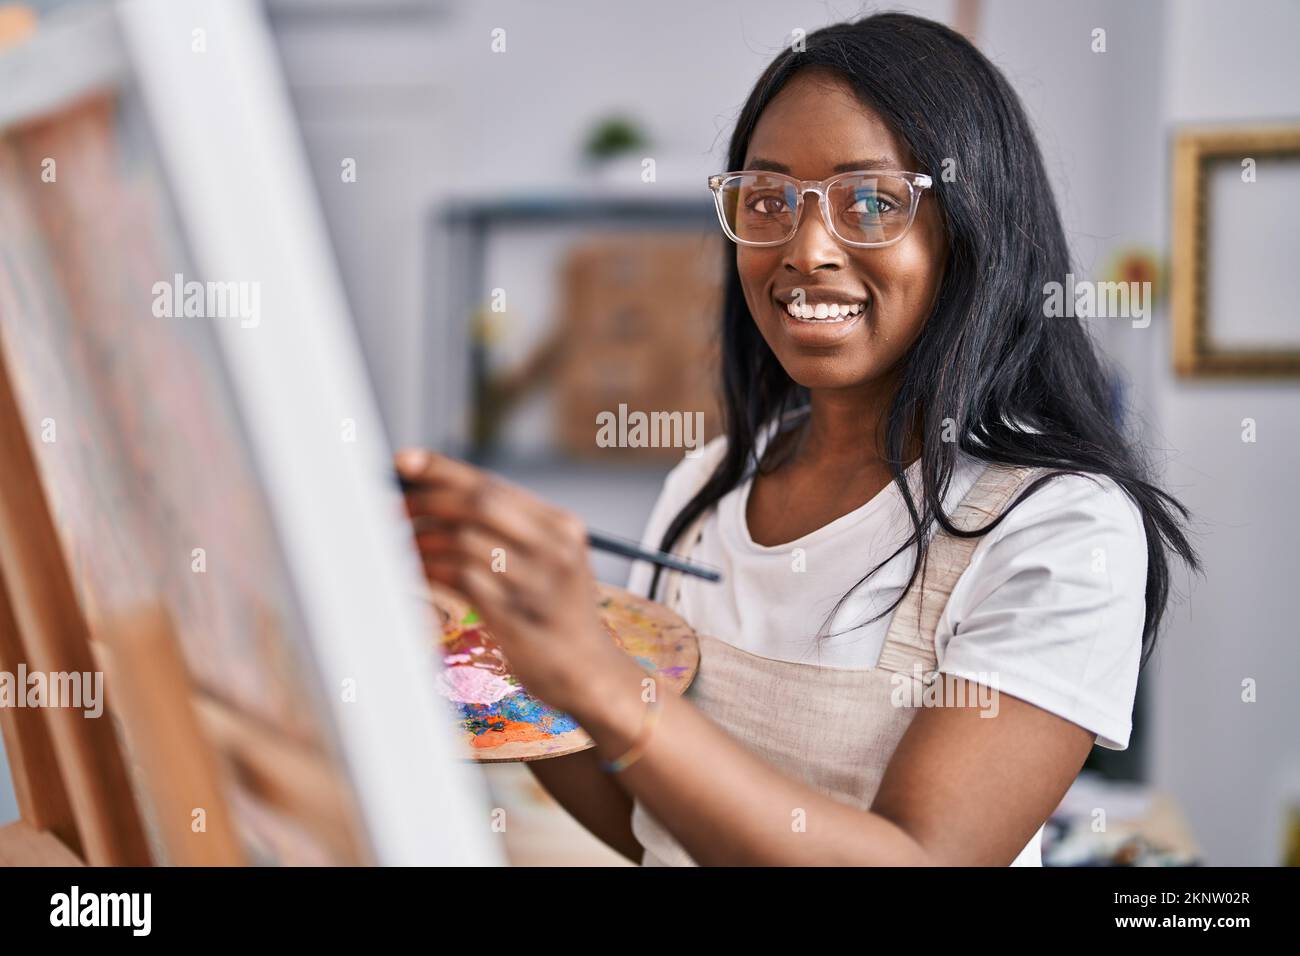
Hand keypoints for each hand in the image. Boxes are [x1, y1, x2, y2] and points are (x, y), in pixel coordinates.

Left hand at [395, 448, 641, 720]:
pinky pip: (461, 578)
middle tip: (394, 509)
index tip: (404, 460)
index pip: (494, 485)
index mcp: (562, 526)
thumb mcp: (552, 564)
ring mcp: (537, 582)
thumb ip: (513, 533)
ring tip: (407, 546)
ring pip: (465, 540)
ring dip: (424, 539)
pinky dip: (432, 569)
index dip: (443, 469)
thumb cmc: (558, 616)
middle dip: (427, 500)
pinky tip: (419, 571)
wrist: (591, 673)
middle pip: (479, 504)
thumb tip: (439, 502)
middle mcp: (555, 547)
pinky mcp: (517, 615)